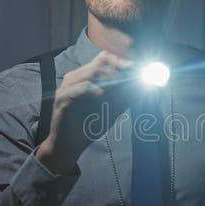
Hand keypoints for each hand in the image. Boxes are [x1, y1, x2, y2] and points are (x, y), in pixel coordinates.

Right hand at [36, 50, 132, 173]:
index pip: (103, 58)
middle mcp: (75, 79)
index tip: (136, 66)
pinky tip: (102, 95)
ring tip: (120, 85)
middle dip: (118, 69)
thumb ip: (125, 97)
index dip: (121, 59)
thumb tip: (143, 86)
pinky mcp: (61, 100)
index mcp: (86, 77)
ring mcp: (66, 88)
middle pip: (98, 63)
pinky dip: (92, 90)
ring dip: (107, 79)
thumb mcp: (112, 110)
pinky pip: (77, 90)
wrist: (67, 147)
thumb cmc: (88, 127)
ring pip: (89, 74)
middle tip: (131, 77)